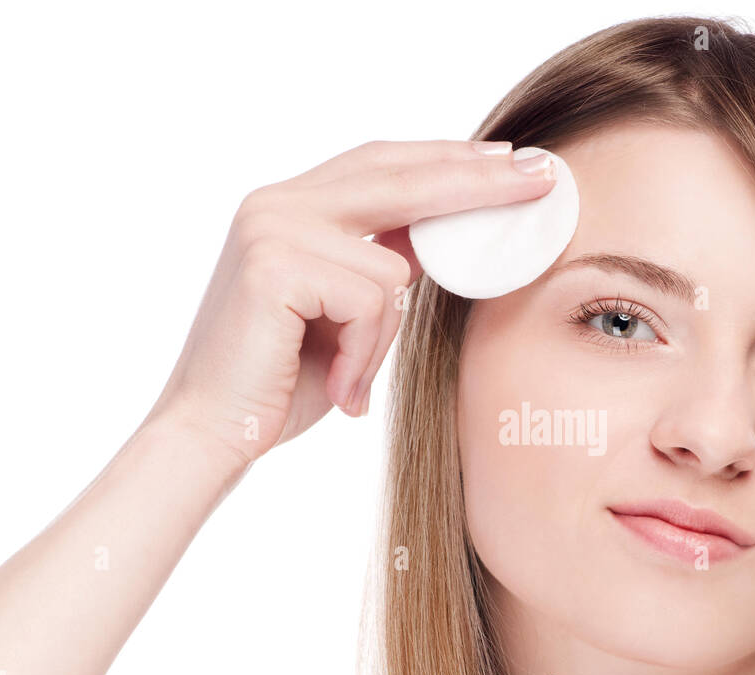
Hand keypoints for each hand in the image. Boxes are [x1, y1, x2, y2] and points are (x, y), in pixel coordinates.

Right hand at [145, 139, 556, 468]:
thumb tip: (442, 235)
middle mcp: (275, 203)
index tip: (509, 161)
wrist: (214, 434)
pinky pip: (373, 302)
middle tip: (540, 176)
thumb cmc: (281, 383)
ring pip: (392, 268)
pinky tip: (336, 383)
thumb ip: (382, 265)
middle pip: (398, 175)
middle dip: (476, 180)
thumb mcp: (347, 314)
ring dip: (382, 338)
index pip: (382, 164)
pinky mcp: (273, 265)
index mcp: (290, 206)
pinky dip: (365, 354)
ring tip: (348, 376)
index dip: (447, 160)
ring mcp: (271, 228)